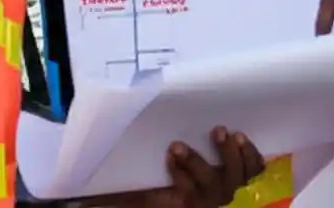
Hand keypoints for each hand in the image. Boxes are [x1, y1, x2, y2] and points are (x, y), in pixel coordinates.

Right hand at [94, 127, 264, 207]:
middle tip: (186, 141)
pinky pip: (253, 169)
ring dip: (229, 155)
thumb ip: (113, 190)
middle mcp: (206, 199)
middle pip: (212, 187)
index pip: (186, 192)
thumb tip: (80, 190)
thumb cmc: (153, 188)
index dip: (182, 172)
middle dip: (199, 164)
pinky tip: (241, 138)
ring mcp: (226, 188)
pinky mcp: (239, 174)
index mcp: (181, 200)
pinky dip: (250, 154)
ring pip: (236, 177)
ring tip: (222, 133)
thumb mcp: (135, 190)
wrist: (183, 195)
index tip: (171, 150)